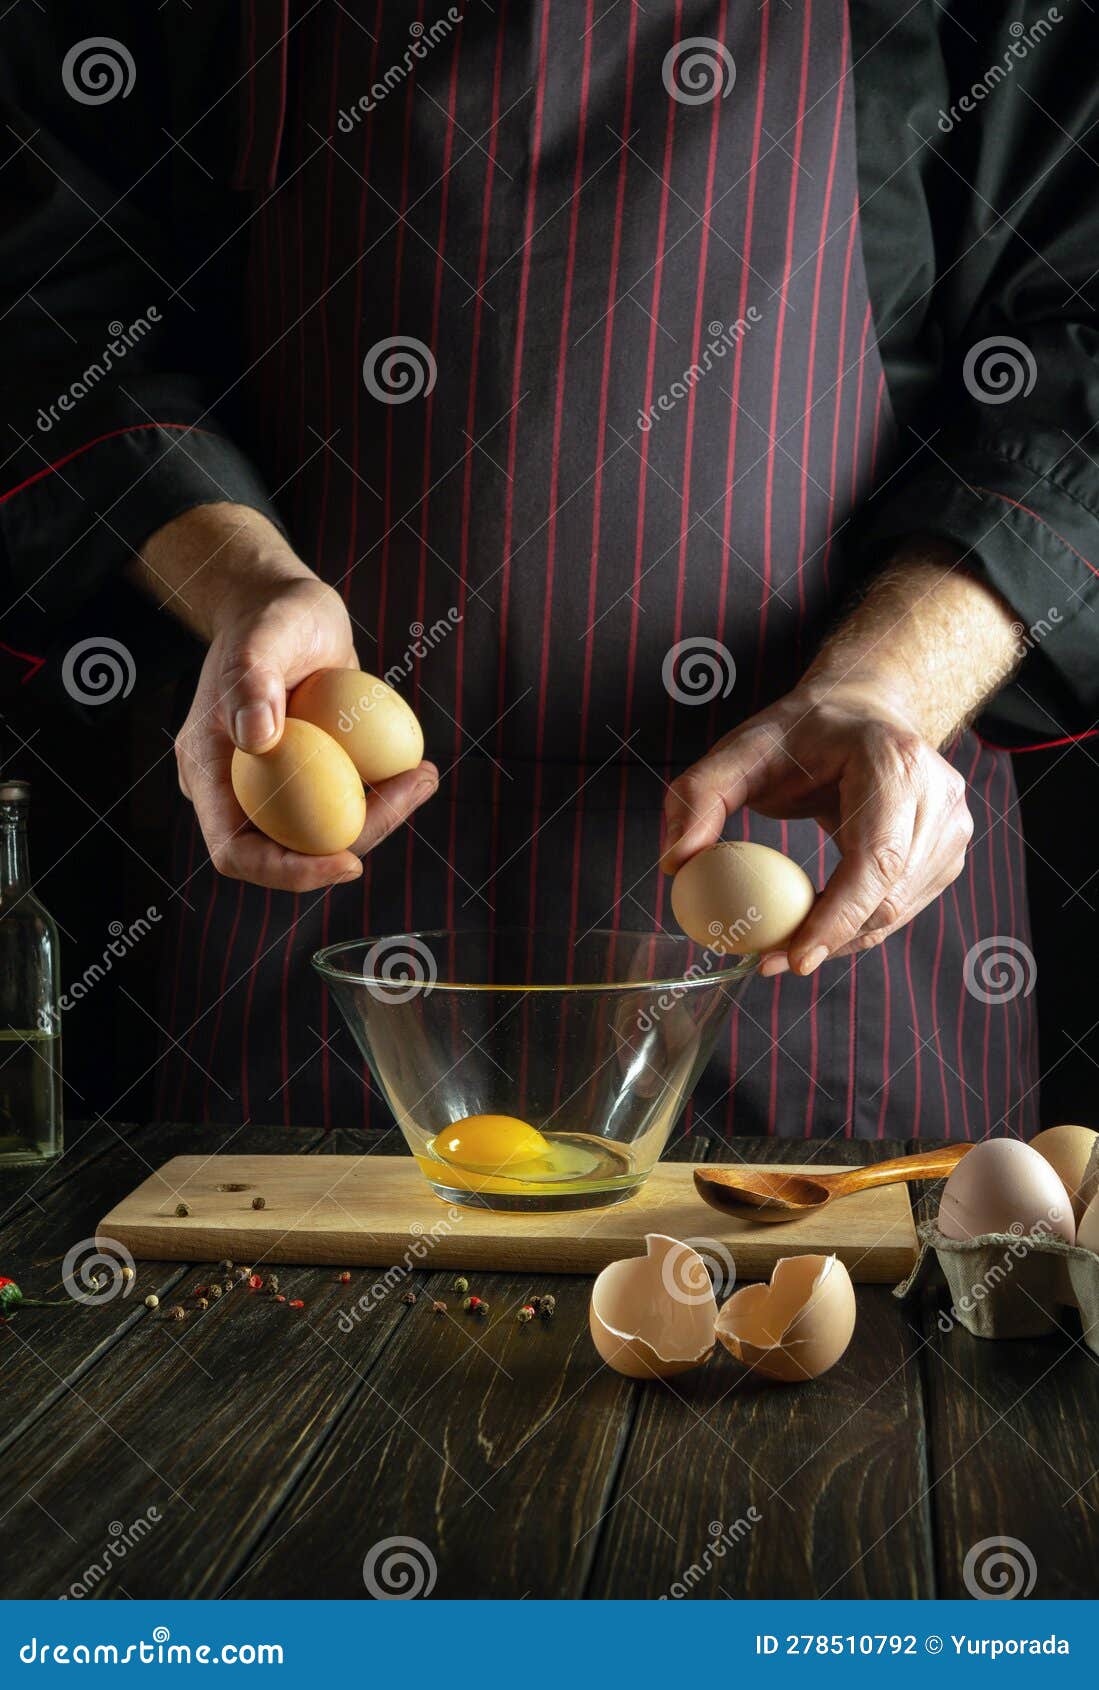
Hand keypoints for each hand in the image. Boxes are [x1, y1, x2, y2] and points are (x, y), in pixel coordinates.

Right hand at [158, 511, 436, 890]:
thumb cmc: (270, 616)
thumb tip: (259, 739)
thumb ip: (252, 680)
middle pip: (292, 850)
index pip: (236, 852)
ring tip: (422, 776)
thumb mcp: (264, 636)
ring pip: (328, 831)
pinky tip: (418, 768)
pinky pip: (348, 803)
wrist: (288, 609)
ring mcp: (277, 787)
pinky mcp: (313, 777)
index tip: (347, 861)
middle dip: (356, 840)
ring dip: (382, 816)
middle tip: (409, 794)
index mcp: (208, 773)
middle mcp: (239, 790)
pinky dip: (385, 794)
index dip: (286, 872)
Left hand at [660, 678, 973, 975]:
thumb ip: (698, 797)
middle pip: (888, 896)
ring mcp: (953, 824)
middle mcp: (937, 794)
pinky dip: (857, 924)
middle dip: (828, 940)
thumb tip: (676, 864)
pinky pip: (902, 906)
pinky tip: (816, 920)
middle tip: (767, 962)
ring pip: (896, 911)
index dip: (839, 916)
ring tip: (782, 942)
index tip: (794, 959)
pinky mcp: (950, 849)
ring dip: (840, 938)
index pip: (876, 858)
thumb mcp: (738, 750)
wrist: (861, 711)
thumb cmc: (799, 733)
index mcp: (893, 762)